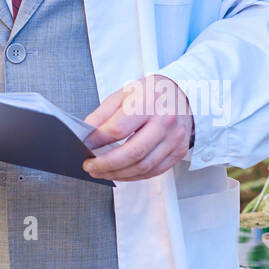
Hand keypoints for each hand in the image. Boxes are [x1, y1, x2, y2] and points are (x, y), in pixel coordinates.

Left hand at [80, 74, 194, 181]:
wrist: (183, 94)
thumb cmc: (151, 92)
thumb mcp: (124, 93)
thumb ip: (103, 114)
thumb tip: (87, 135)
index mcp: (148, 102)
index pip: (119, 128)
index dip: (98, 140)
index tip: (84, 146)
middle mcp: (165, 122)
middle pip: (132, 153)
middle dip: (106, 164)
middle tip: (89, 166)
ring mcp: (175, 139)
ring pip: (143, 167)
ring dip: (118, 174)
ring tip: (100, 172)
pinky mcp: (179, 152)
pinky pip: (153, 172)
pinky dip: (133, 176)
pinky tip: (119, 173)